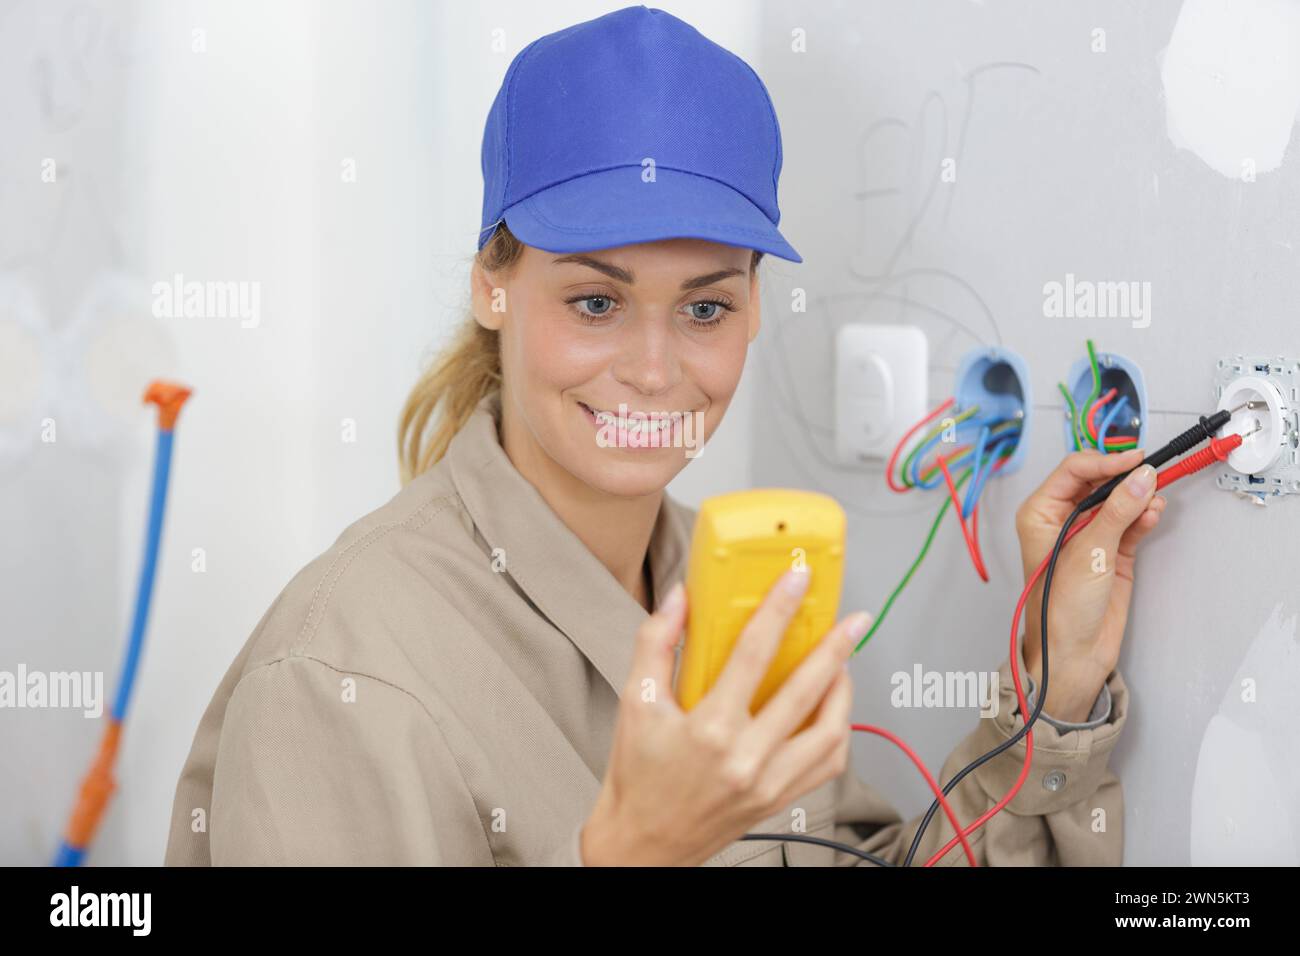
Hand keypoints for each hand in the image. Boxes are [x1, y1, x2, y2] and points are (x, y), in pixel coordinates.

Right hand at [580, 570, 870, 865]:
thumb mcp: (635, 701)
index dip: (779, 610)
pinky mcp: (778, 799)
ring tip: (842, 664)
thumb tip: (680, 597)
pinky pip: (826, 765)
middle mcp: (745, 759)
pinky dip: (837, 732)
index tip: (797, 580)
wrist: (642, 844)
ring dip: (843, 692)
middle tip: (854, 620)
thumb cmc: (638, 775)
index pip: (753, 654)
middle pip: (807, 692)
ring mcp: (767, 783)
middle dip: (836, 648)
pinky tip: (830, 709)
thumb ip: (656, 642)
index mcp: (708, 730)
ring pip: (830, 733)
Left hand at [1014, 448, 1165, 721]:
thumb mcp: (1090, 553)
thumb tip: (1141, 477)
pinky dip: (1144, 515)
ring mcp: (1089, 535)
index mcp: (1040, 513)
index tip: (1135, 461)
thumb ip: (1117, 511)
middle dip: (1125, 477)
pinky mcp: (1112, 551)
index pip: (1073, 470)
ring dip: (1138, 497)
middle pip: (1098, 481)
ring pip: (1118, 501)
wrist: (1073, 654)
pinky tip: (1153, 513)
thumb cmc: (1059, 609)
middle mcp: (1062, 520)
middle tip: (1152, 475)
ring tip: (1154, 499)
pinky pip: (1131, 522)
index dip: (1105, 461)